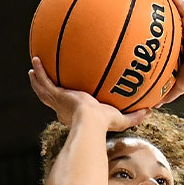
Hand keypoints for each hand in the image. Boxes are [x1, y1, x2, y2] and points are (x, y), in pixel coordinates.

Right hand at [28, 57, 149, 129]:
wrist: (90, 123)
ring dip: (38, 79)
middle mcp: (64, 109)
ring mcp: (58, 101)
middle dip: (48, 90)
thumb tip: (150, 110)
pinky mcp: (56, 94)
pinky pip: (44, 80)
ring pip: (43, 89)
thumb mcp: (122, 119)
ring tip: (33, 69)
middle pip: (53, 98)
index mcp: (76, 115)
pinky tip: (36, 59)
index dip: (68, 102)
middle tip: (45, 81)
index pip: (70, 108)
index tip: (69, 96)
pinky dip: (39, 71)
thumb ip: (135, 116)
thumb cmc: (104, 125)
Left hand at [156, 0, 183, 106]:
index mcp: (183, 47)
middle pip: (173, 18)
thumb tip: (151, 107)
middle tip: (153, 3)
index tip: (154, 24)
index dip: (164, 28)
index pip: (172, 35)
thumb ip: (164, 93)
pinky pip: (180, 5)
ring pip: (177, 8)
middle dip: (164, 10)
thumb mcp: (175, 85)